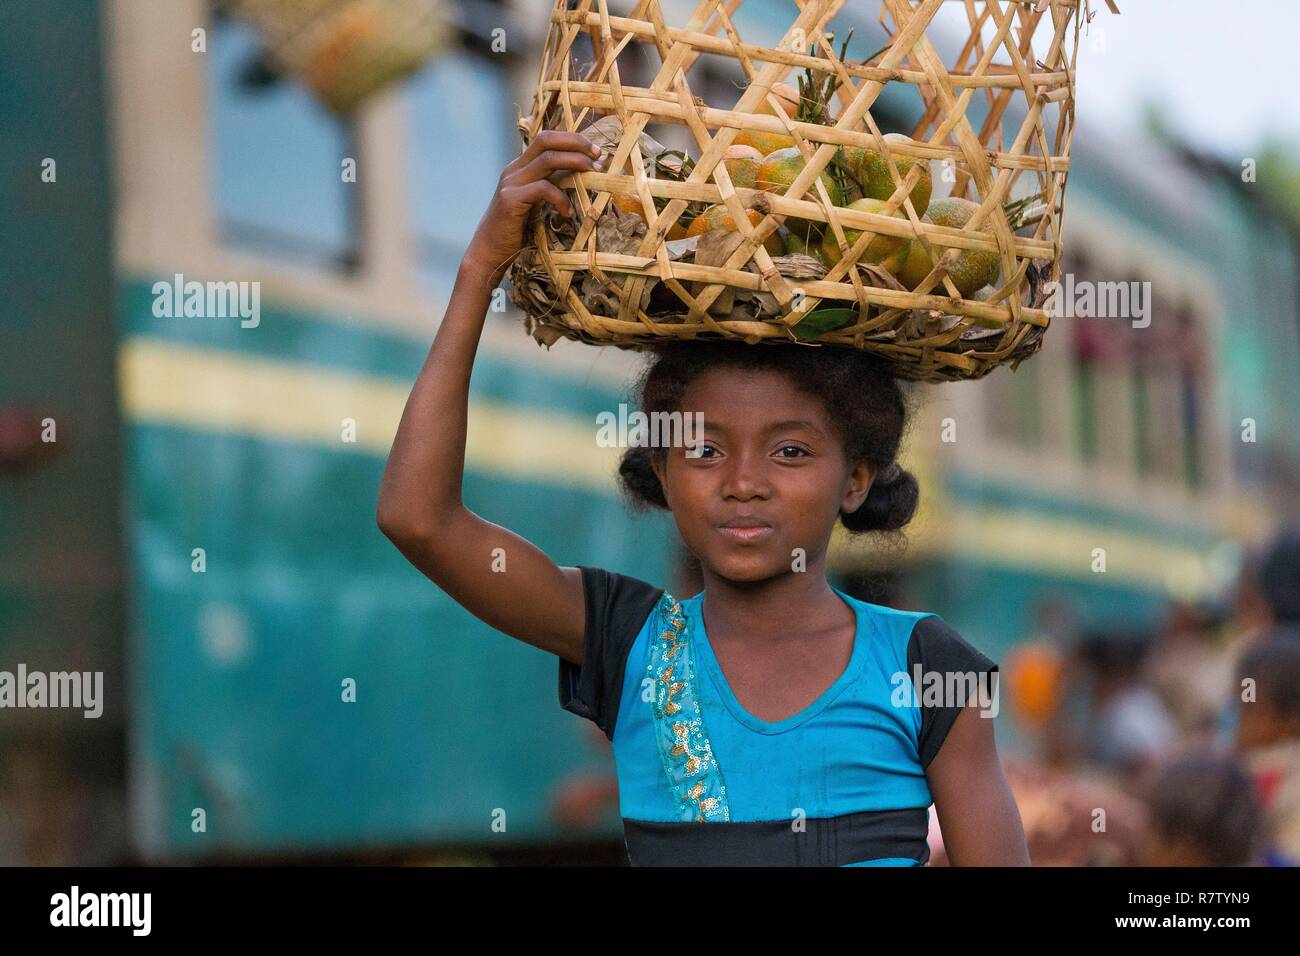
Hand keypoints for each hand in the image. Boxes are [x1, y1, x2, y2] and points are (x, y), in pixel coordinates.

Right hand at [463, 130, 603, 285]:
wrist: (490, 251)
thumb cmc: (517, 230)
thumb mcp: (536, 202)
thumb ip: (551, 186)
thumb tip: (580, 177)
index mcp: (520, 167)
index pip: (546, 139)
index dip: (572, 139)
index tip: (595, 151)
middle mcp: (514, 169)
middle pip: (546, 141)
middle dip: (576, 143)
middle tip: (598, 155)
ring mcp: (511, 183)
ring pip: (547, 160)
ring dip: (575, 163)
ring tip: (594, 175)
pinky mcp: (511, 199)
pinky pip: (543, 189)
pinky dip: (561, 198)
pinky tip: (568, 213)